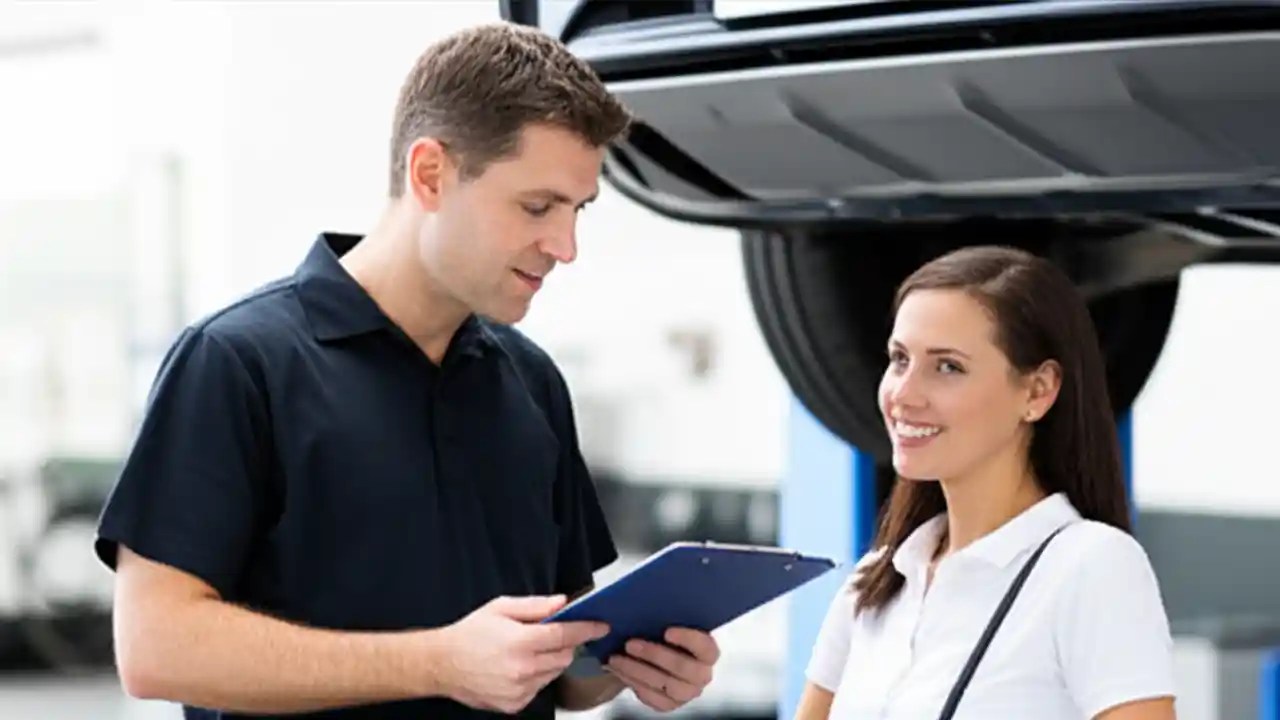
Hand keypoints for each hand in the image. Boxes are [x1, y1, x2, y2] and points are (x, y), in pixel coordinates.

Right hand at [434, 595, 608, 713]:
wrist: (442, 664)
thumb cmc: (470, 634)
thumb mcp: (501, 608)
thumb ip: (535, 606)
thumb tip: (561, 603)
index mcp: (520, 642)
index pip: (565, 635)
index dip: (586, 629)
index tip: (601, 625)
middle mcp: (522, 669)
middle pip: (564, 656)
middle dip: (564, 644)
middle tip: (548, 636)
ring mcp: (519, 690)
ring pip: (554, 673)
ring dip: (550, 661)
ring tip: (526, 651)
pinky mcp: (515, 704)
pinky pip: (540, 688)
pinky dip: (537, 676)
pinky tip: (517, 667)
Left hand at [605, 628, 719, 711]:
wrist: (651, 658)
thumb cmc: (661, 636)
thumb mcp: (667, 623)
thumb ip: (666, 617)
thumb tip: (650, 600)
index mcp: (707, 652)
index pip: (705, 647)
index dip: (688, 639)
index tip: (666, 631)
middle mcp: (702, 675)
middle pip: (683, 668)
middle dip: (654, 655)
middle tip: (630, 644)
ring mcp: (686, 693)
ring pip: (665, 685)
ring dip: (638, 670)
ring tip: (617, 658)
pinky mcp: (669, 704)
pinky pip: (652, 698)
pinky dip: (633, 683)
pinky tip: (620, 670)